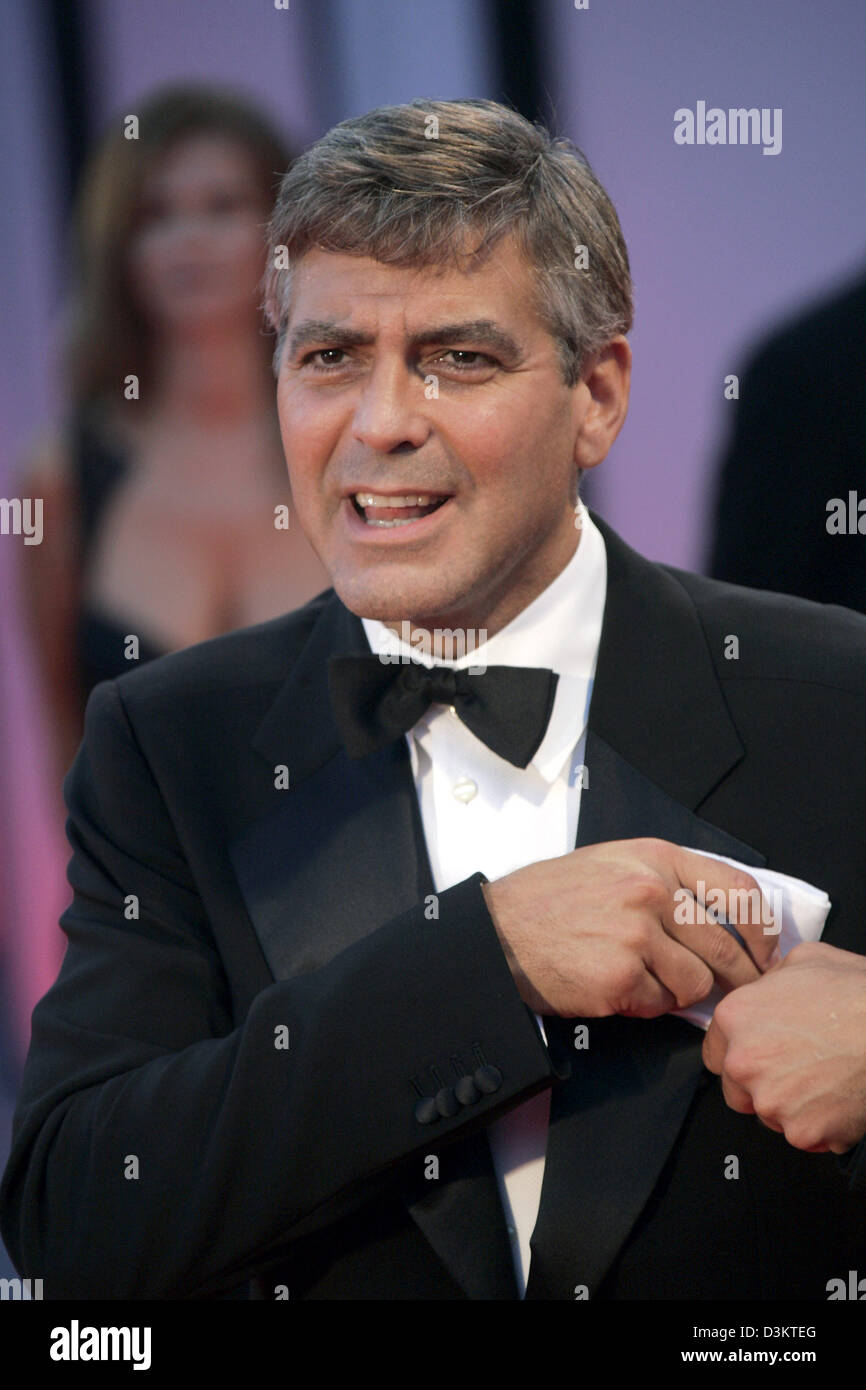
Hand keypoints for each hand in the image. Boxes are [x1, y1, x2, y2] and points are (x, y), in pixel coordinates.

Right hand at [481, 837, 776, 1017]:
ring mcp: (637, 935)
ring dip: (677, 992)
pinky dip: (643, 1005)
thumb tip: (716, 919)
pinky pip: (658, 1004)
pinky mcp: (620, 976)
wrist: (495, 930)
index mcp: (655, 858)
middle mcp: (651, 891)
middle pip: (724, 947)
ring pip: (695, 984)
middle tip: (733, 991)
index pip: (738, 890)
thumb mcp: (612, 863)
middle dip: (735, 977)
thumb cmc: (549, 898)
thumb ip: (665, 880)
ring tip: (643, 979)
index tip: (764, 950)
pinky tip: (615, 987)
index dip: (762, 928)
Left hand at [703, 941, 865, 1152]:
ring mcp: (771, 1101)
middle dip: (761, 1084)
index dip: (739, 1053)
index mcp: (736, 1018)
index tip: (760, 1054)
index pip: (714, 1052)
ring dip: (792, 1106)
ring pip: (771, 1115)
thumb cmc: (857, 994)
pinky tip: (839, 1098)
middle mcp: (743, 1063)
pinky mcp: (802, 1132)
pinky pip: (805, 1137)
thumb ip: (772, 979)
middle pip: (736, 1090)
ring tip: (825, 1079)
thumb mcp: (805, 959)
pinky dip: (822, 1126)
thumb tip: (768, 987)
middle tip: (798, 1069)